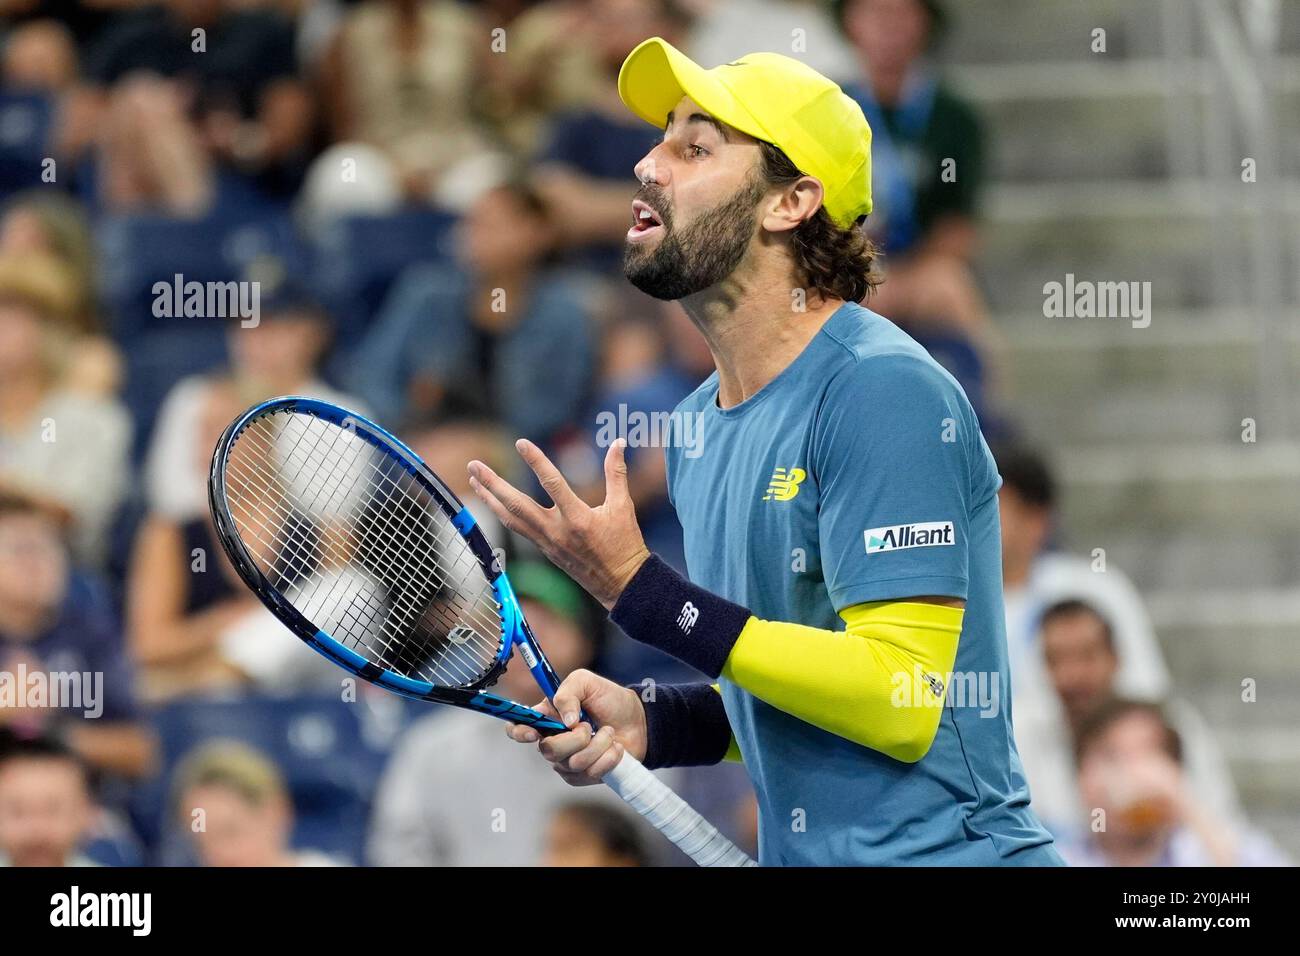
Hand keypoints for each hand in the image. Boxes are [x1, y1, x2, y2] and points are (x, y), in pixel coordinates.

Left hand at [468, 438, 649, 609]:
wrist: (621, 583)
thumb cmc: (625, 544)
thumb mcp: (623, 506)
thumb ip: (617, 473)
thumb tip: (618, 441)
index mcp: (578, 519)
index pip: (553, 483)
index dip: (536, 461)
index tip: (521, 443)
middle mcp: (557, 531)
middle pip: (516, 504)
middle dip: (492, 484)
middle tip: (474, 465)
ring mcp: (547, 542)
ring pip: (510, 518)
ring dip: (489, 498)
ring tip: (474, 480)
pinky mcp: (545, 549)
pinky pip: (517, 528)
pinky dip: (502, 513)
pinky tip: (493, 502)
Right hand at [505, 669, 647, 785]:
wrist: (638, 721)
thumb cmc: (609, 699)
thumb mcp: (586, 682)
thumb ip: (568, 693)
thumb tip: (565, 721)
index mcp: (546, 718)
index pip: (517, 728)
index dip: (518, 733)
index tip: (533, 733)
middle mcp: (552, 741)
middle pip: (548, 750)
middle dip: (575, 738)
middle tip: (589, 725)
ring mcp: (567, 762)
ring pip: (573, 762)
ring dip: (598, 744)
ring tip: (608, 733)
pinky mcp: (584, 776)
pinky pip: (590, 773)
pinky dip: (608, 757)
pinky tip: (615, 748)